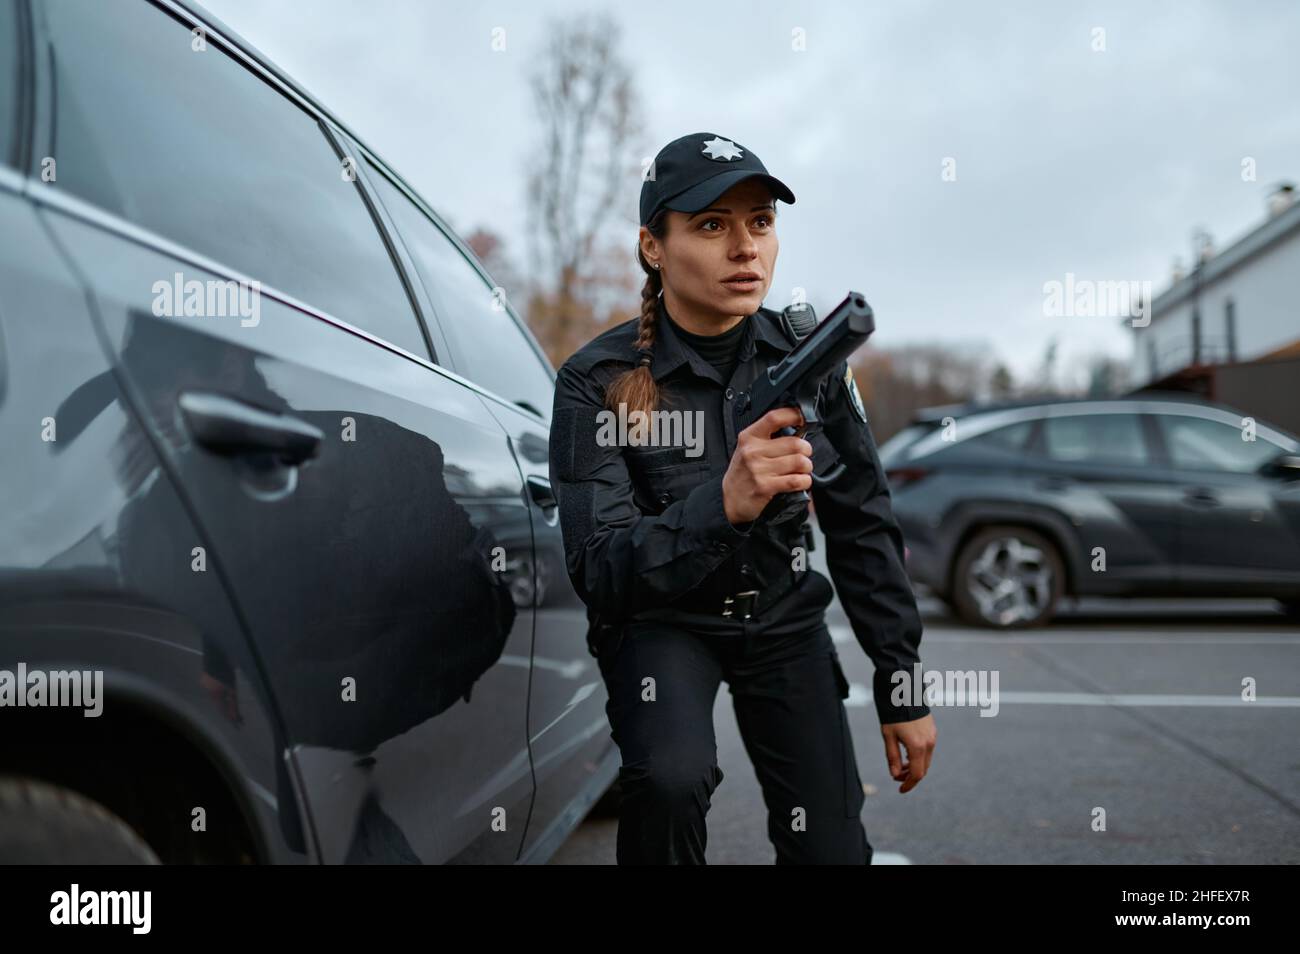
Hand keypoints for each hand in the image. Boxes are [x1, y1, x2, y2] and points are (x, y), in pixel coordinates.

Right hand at [722, 406, 813, 524]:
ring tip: (801, 469)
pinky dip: (804, 481)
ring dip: (806, 467)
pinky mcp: (765, 487)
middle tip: (803, 455)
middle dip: (806, 450)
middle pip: (795, 443)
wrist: (729, 499)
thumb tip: (797, 429)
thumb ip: (768, 437)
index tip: (803, 419)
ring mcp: (759, 469)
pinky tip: (800, 481)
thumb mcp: (747, 448)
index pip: (774, 418)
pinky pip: (796, 480)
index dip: (794, 415)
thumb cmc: (742, 473)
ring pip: (799, 462)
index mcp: (749, 437)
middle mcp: (753, 451)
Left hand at [881, 713, 934, 792]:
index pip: (917, 774)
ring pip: (926, 760)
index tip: (900, 789)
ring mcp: (932, 736)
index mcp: (917, 746)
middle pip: (923, 769)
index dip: (908, 784)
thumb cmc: (893, 713)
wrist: (904, 690)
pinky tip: (907, 753)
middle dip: (910, 776)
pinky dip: (918, 757)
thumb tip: (895, 775)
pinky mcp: (932, 730)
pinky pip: (928, 750)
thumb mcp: (888, 736)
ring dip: (914, 766)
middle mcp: (929, 743)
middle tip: (896, 776)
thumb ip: (893, 757)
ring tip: (900, 765)